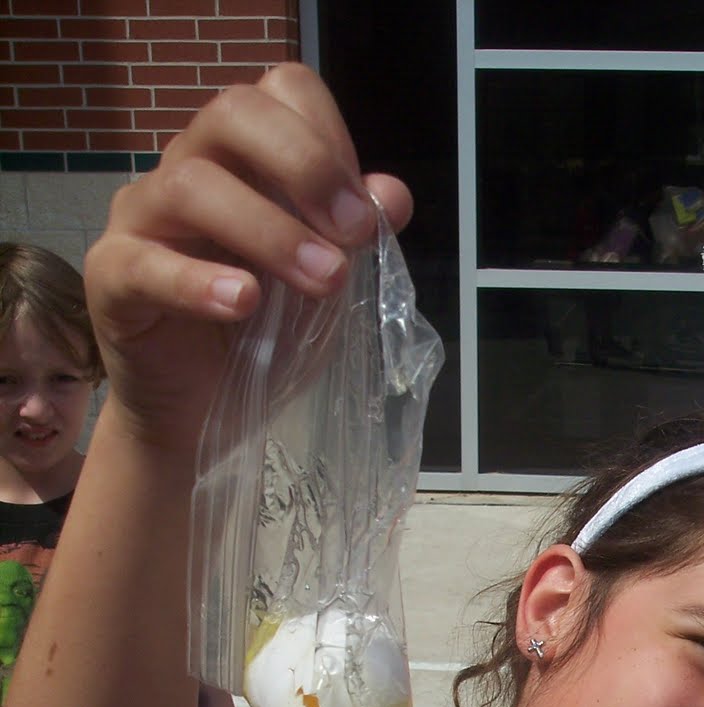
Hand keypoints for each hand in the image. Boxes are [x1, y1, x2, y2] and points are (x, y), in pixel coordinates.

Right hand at [84, 64, 412, 448]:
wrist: (202, 415)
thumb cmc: (261, 339)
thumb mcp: (324, 289)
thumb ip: (352, 239)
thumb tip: (392, 195)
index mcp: (243, 159)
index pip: (279, 93)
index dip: (329, 138)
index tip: (365, 212)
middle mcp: (187, 169)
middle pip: (232, 114)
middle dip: (303, 166)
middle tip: (352, 234)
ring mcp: (141, 218)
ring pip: (190, 184)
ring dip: (270, 231)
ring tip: (323, 283)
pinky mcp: (112, 277)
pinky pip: (143, 263)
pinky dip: (197, 281)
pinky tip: (241, 302)